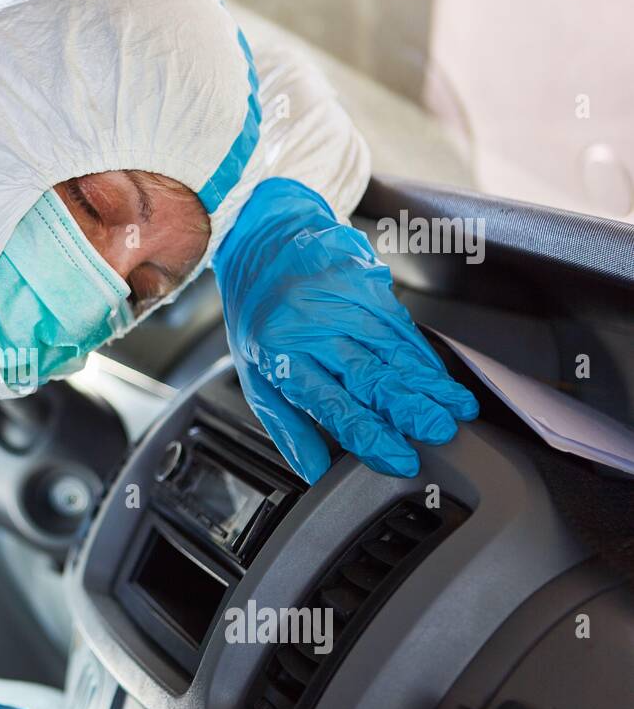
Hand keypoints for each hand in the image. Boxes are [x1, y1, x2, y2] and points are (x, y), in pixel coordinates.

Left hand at [212, 178, 477, 483]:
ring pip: (392, 350)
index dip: (369, 434)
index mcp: (280, 354)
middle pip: (368, 375)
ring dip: (428, 383)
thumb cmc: (257, 314)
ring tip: (455, 410)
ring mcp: (340, 301)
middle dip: (409, 409)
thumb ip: (286, 424)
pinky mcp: (364, 282)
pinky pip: (400, 325)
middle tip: (439, 433)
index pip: (331, 403)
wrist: (263, 238)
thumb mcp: (253, 372)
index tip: (399, 457)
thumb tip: (314, 471)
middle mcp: (312, 327)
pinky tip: (440, 376)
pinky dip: (423, 354)